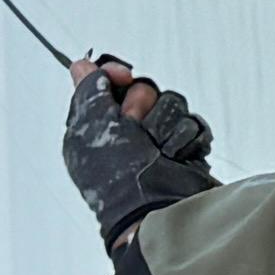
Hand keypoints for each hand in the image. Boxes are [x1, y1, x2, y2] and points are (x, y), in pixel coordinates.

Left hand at [61, 54, 217, 249]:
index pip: (109, 81)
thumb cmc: (118, 178)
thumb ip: (88, 90)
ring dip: (165, 126)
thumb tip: (81, 65)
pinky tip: (176, 156)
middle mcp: (127, 130)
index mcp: (98, 125)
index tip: (123, 76)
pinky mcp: (184, 147)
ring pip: (172, 103)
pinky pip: (193, 123)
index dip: (116, 74)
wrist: (158, 209)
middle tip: (135, 130)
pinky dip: (185, 139)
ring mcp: (157, 140)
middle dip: (142, 106)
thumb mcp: (91, 128)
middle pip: (144, 89)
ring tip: (159, 150)